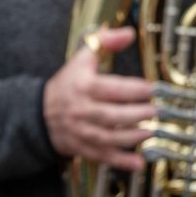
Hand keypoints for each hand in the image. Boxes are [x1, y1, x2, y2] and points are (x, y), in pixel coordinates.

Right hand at [43, 27, 155, 171]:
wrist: (40, 112)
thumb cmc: (67, 84)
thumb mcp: (82, 58)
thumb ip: (105, 42)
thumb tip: (128, 34)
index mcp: (82, 85)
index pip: (111, 88)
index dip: (134, 89)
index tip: (151, 89)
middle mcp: (80, 109)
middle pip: (111, 115)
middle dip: (136, 114)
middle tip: (156, 111)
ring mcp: (80, 131)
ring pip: (108, 137)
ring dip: (132, 137)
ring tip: (151, 131)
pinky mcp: (82, 147)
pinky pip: (102, 156)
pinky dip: (120, 161)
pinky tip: (138, 162)